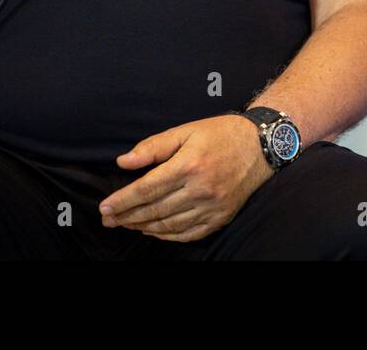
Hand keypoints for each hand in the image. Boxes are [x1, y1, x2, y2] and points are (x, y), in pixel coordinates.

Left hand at [99, 114, 275, 242]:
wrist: (261, 146)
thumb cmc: (220, 134)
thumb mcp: (185, 130)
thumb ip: (153, 147)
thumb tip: (123, 162)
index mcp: (189, 165)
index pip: (147, 189)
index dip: (123, 200)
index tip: (105, 206)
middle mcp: (200, 189)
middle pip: (155, 210)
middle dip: (127, 216)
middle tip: (107, 219)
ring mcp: (212, 206)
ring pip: (169, 224)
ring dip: (143, 226)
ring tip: (125, 224)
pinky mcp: (221, 217)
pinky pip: (189, 233)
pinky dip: (168, 236)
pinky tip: (152, 231)